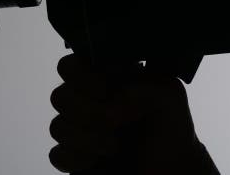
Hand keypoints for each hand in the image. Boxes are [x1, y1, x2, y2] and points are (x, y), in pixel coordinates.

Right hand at [48, 54, 215, 173]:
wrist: (172, 168)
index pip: (72, 65)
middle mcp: (88, 100)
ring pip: (57, 127)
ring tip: (115, 145)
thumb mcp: (169, 95)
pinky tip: (98, 160)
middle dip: (86, 111)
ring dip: (86, 138)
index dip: (81, 76)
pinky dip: (77, 158)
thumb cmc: (171, 125)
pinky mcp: (74, 157)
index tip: (105, 90)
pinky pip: (57, 156)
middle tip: (113, 121)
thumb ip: (142, 87)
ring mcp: (79, 129)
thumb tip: (109, 105)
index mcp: (106, 76)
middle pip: (59, 96)